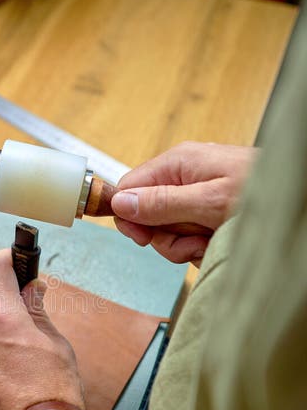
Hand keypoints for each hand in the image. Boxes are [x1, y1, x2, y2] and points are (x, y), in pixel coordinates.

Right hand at [111, 142, 257, 265]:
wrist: (297, 198)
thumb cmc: (262, 192)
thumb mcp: (209, 201)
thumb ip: (163, 203)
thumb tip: (121, 203)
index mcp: (178, 163)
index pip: (129, 188)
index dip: (130, 217)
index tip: (143, 238)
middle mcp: (183, 177)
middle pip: (147, 216)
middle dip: (167, 237)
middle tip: (194, 240)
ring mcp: (196, 195)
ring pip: (168, 232)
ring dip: (186, 245)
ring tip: (212, 241)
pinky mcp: (207, 212)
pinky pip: (189, 236)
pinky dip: (201, 246)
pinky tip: (219, 242)